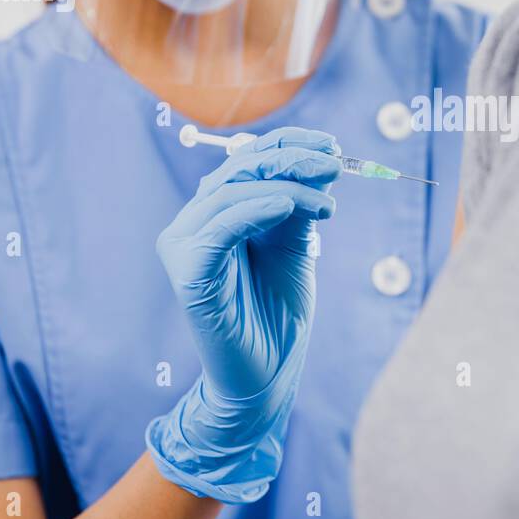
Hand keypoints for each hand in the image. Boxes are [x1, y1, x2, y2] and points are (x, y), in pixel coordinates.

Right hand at [147, 127, 341, 502]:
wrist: (267, 375)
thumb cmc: (278, 313)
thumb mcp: (295, 247)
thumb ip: (299, 207)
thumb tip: (322, 161)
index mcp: (218, 212)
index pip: (245, 159)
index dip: (287, 143)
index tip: (331, 145)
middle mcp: (194, 222)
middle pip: (237, 169)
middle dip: (290, 160)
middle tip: (334, 164)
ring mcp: (184, 246)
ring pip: (231, 193)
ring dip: (286, 188)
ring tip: (326, 202)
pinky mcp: (187, 272)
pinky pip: (220, 227)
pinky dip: (254, 209)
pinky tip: (288, 205)